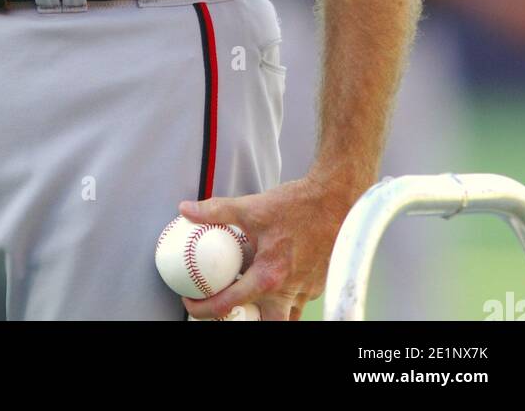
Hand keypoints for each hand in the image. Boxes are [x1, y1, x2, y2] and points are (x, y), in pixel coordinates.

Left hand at [178, 174, 359, 320]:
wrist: (336, 200)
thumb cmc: (298, 205)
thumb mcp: (251, 207)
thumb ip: (216, 210)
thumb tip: (188, 210)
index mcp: (269, 277)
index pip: (229, 305)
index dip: (203, 309)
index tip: (192, 304)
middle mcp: (288, 291)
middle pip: (264, 325)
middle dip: (245, 322)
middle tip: (227, 310)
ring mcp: (306, 290)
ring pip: (286, 318)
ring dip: (266, 313)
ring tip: (250, 300)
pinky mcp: (317, 284)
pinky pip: (298, 301)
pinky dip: (283, 296)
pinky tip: (274, 277)